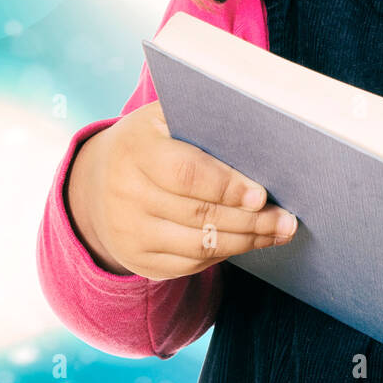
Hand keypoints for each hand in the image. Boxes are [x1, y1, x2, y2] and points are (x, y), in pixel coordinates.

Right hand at [66, 100, 299, 278]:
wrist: (96, 182)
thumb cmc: (151, 142)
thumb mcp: (165, 118)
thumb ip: (204, 120)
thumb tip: (259, 130)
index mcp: (136, 150)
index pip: (186, 174)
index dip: (227, 187)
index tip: (261, 195)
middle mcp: (126, 194)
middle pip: (199, 215)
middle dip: (251, 220)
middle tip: (286, 219)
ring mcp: (128, 232)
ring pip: (199, 246)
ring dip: (246, 242)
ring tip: (279, 232)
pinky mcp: (137, 260)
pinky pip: (190, 265)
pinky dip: (225, 255)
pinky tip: (249, 243)